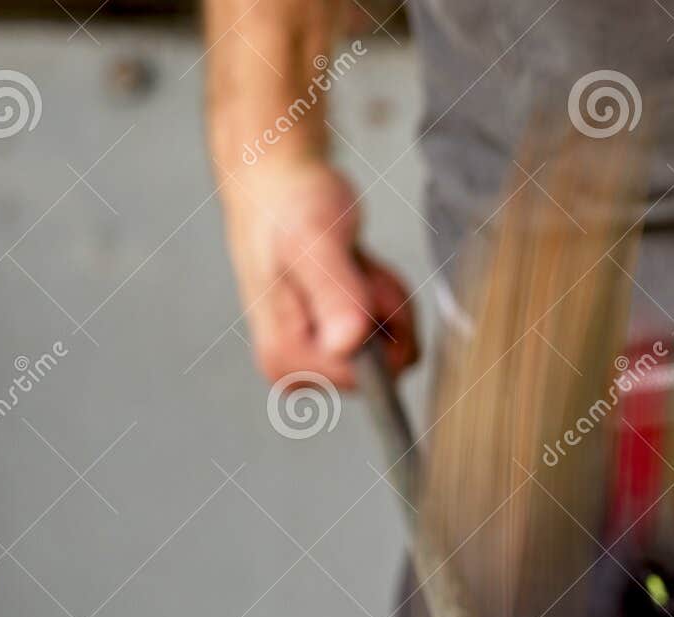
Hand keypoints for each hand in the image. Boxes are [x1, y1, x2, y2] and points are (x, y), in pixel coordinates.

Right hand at [218, 160, 417, 388]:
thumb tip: (347, 345)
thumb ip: (333, 292)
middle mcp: (295, 369)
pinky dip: (388, 298)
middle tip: (357, 265)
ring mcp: (314, 360)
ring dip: (389, 298)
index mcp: (284, 359)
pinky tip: (358, 270)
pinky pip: (392, 336)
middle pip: (387, 365)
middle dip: (387, 309)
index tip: (360, 279)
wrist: (279, 185)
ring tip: (354, 263)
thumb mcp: (314, 240)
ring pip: (394, 348)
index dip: (383, 324)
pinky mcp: (332, 346)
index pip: (373, 375)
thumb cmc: (290, 205)